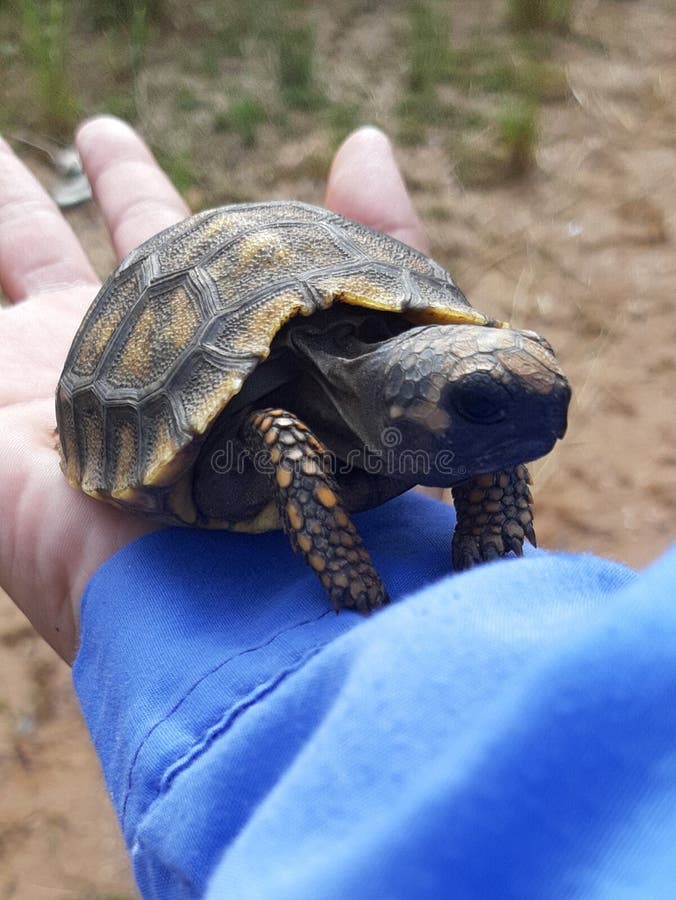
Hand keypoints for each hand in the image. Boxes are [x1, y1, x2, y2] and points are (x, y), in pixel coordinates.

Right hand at [0, 117, 427, 662]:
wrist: (259, 602)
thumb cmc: (335, 478)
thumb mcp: (374, 342)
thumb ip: (375, 240)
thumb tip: (363, 139)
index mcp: (195, 338)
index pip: (155, 238)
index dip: (126, 186)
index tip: (102, 136)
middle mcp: (117, 359)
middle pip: (62, 254)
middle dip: (43, 198)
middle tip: (65, 143)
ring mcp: (44, 397)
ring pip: (4, 290)